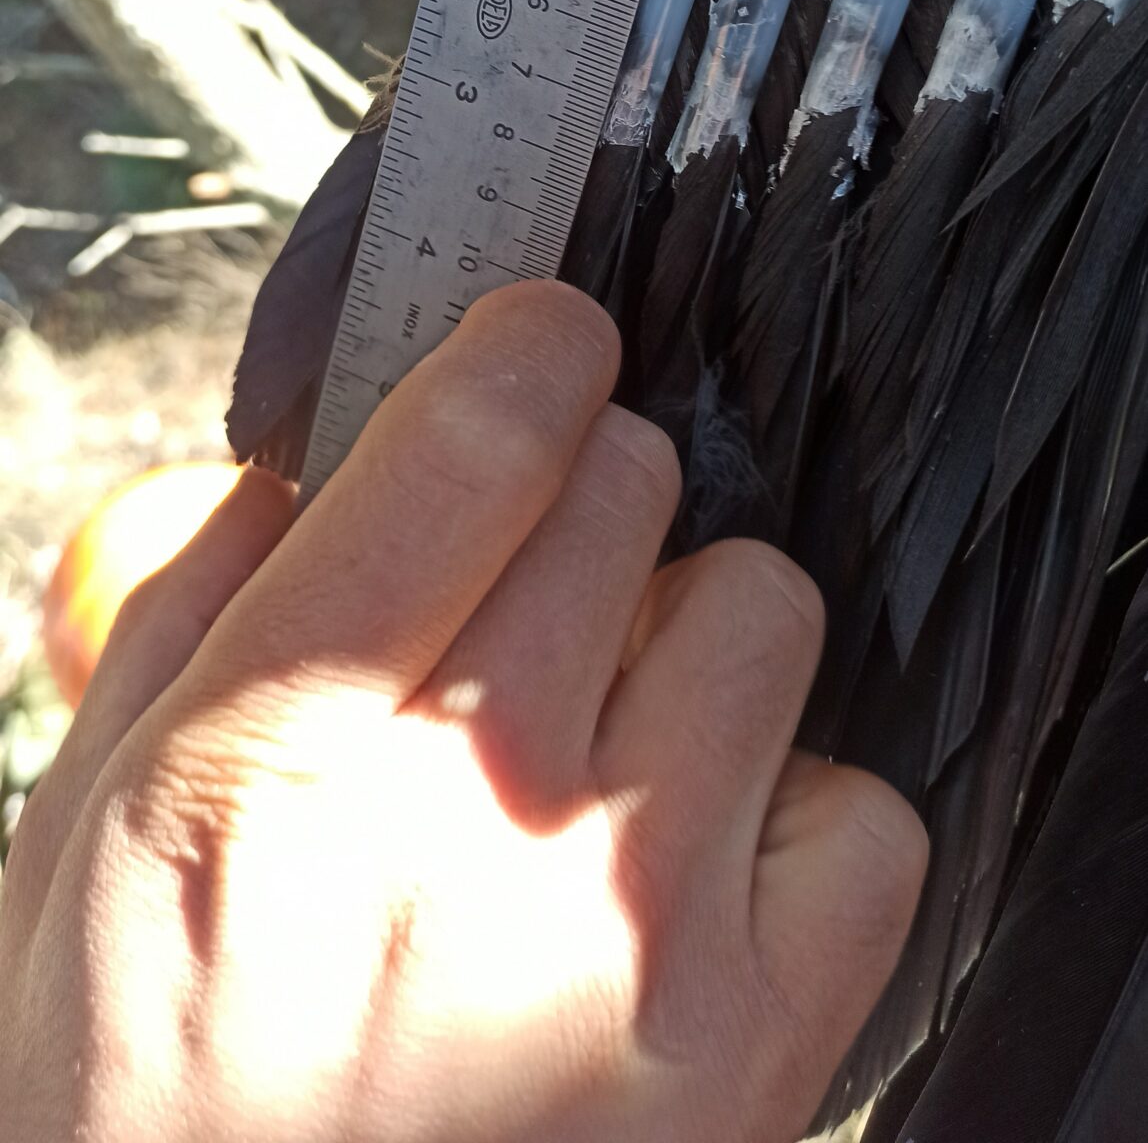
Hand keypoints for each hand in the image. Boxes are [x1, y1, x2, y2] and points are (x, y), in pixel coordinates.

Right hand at [0, 283, 925, 1142]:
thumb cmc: (149, 1094)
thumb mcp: (81, 828)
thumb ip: (191, 610)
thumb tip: (319, 459)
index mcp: (280, 744)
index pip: (479, 435)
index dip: (529, 344)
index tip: (540, 342)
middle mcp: (467, 813)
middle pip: (631, 485)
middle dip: (583, 496)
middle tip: (534, 580)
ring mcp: (627, 926)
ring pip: (758, 605)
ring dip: (686, 633)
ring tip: (611, 727)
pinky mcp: (753, 1037)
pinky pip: (861, 804)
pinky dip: (792, 807)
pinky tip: (691, 860)